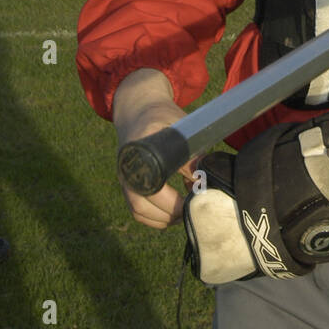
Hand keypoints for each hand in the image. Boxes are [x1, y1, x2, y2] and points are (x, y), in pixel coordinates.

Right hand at [113, 70, 186, 228]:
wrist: (138, 110)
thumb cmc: (162, 116)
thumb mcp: (180, 127)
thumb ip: (191, 153)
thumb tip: (203, 181)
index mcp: (138, 151)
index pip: (150, 186)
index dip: (171, 201)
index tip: (190, 200)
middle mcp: (127, 168)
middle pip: (141, 205)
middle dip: (169, 214)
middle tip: (193, 209)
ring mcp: (125, 178)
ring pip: (138, 211)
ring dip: (163, 218)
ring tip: (186, 209)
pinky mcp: (127, 184)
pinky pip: (137, 209)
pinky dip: (156, 216)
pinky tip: (174, 208)